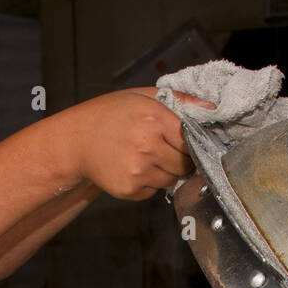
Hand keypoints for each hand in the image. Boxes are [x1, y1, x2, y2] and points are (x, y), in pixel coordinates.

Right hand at [63, 88, 195, 199]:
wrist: (76, 142)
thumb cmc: (110, 116)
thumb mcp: (142, 96)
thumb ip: (179, 100)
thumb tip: (212, 108)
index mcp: (154, 119)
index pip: (191, 139)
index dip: (190, 141)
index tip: (183, 141)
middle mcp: (147, 147)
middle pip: (185, 164)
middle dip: (180, 158)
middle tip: (163, 148)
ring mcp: (138, 171)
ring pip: (172, 179)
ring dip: (166, 171)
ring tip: (146, 157)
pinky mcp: (130, 189)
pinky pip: (155, 190)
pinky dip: (150, 182)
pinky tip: (134, 168)